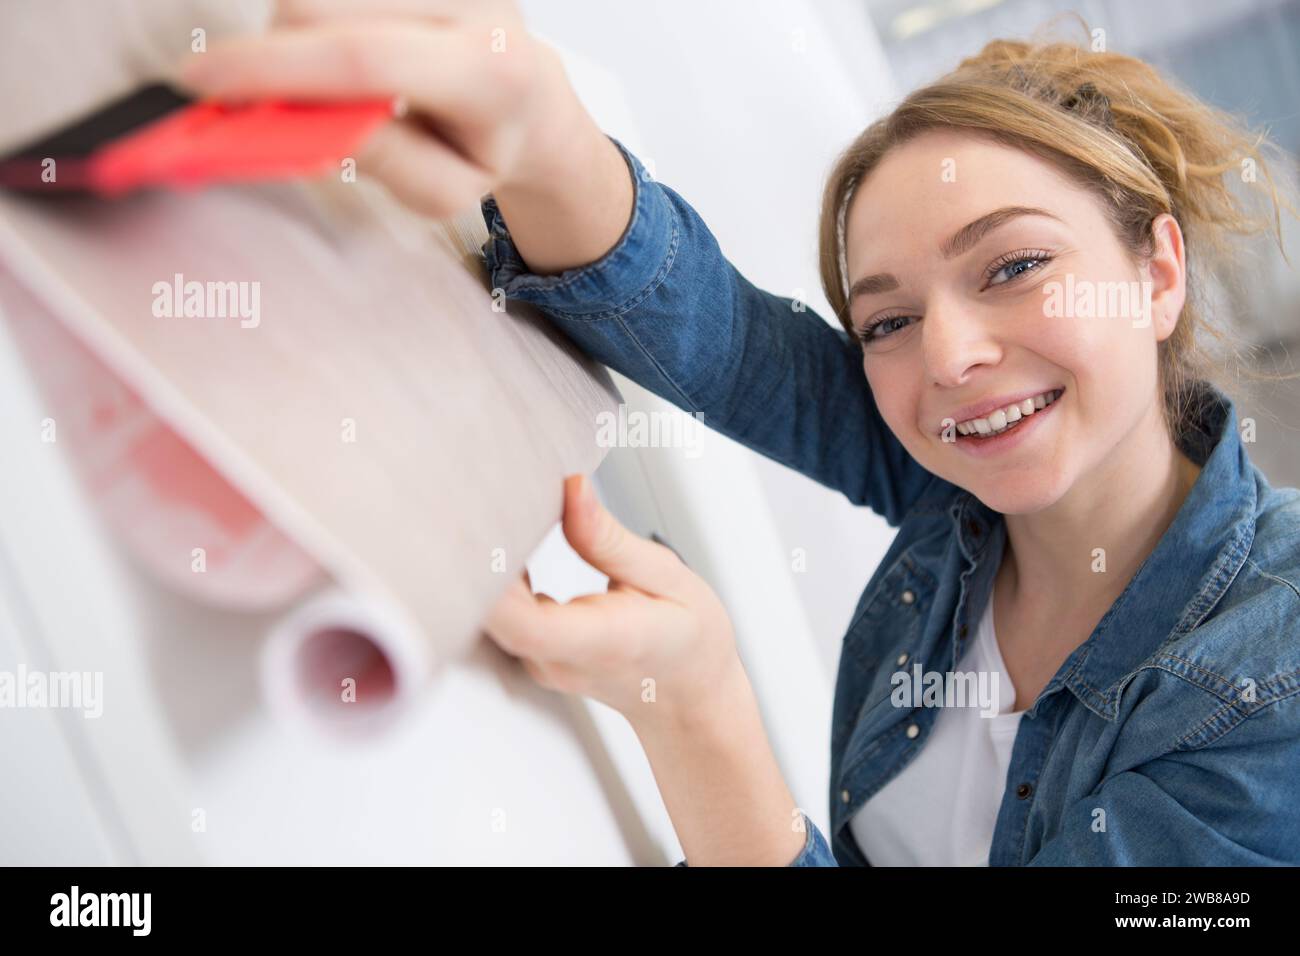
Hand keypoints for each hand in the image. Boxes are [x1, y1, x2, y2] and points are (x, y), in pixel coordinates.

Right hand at [174, 0, 586, 217]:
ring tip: (344, 77)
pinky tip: (350, 41)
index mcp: (491, 75)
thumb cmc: (479, 148)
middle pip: (324, 10)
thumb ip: (379, 160)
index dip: (275, 69)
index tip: (202, 82)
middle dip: (276, 59)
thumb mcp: (443, 191)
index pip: (366, 60)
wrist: (527, 98)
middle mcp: (477, 4)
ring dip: (300, 37)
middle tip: (290, 105)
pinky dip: (318, 16)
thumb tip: (301, 118)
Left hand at [482, 474, 742, 729]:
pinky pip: (493, 616)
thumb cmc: (687, 641)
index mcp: (603, 642)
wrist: (687, 696)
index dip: (492, 582)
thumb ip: (610, 539)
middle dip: (472, 557)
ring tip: (483, 507)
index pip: (526, 626)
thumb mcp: (669, 578)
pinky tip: (498, 538)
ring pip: (483, 615)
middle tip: (475, 496)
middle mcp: (559, 660)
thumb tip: (571, 490)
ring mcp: (538, 661)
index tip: (482, 528)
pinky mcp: (528, 652)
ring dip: (476, 564)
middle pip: (490, 617)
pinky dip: (488, 576)